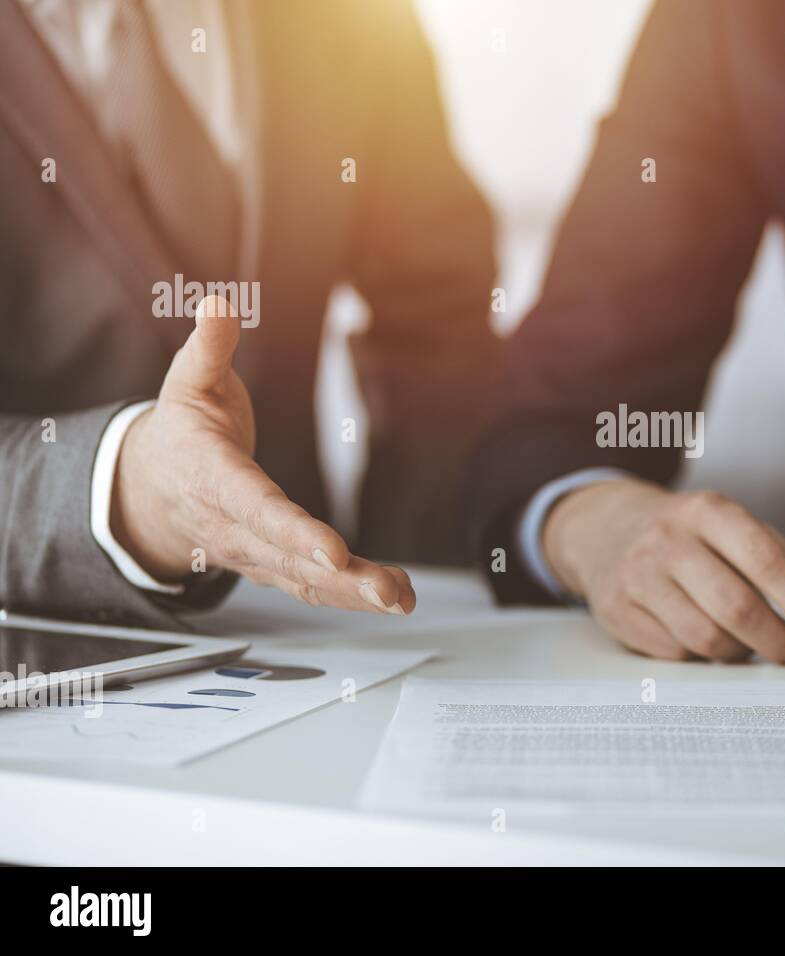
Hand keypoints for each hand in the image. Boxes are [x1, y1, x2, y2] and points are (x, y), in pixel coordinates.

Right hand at [112, 295, 415, 614]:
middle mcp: (232, 526)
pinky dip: (350, 596)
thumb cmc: (183, 430)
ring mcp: (251, 553)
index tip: (332, 549)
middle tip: (388, 590)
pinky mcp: (270, 565)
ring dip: (354, 593)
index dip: (293, 532)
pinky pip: (309, 587)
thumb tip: (219, 304)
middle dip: (339, 577)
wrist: (150, 487)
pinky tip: (391, 598)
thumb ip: (208, 347)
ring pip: (303, 580)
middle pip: (287, 557)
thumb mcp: (188, 381)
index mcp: (213, 478)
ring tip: (401, 598)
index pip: (256, 507)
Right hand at [543, 479, 784, 661]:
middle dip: (780, 641)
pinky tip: (708, 639)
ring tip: (752, 644)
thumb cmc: (686, 533)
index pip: (767, 561)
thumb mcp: (734, 527)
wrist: (604, 529)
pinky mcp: (618, 612)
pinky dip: (704, 656)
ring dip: (743, 653)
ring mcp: (638, 578)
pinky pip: (678, 654)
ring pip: (708, 640)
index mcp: (708, 511)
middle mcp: (669, 541)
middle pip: (738, 609)